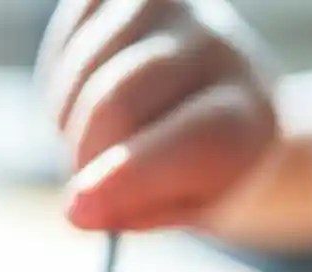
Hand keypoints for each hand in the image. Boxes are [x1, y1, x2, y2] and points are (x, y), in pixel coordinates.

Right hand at [37, 0, 278, 230]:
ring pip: (82, 71)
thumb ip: (138, 209)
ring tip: (99, 139)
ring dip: (70, 121)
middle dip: (85, 152)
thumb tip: (79, 208)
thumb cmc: (201, 166)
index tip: (79, 211)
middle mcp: (219, 49)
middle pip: (119, 100)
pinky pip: (64, 43)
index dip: (131, 177)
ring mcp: (174, 9)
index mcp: (251, 117)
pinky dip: (60, 84)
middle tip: (85, 187)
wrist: (223, 102)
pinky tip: (91, 96)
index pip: (193, 139)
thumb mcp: (184, 205)